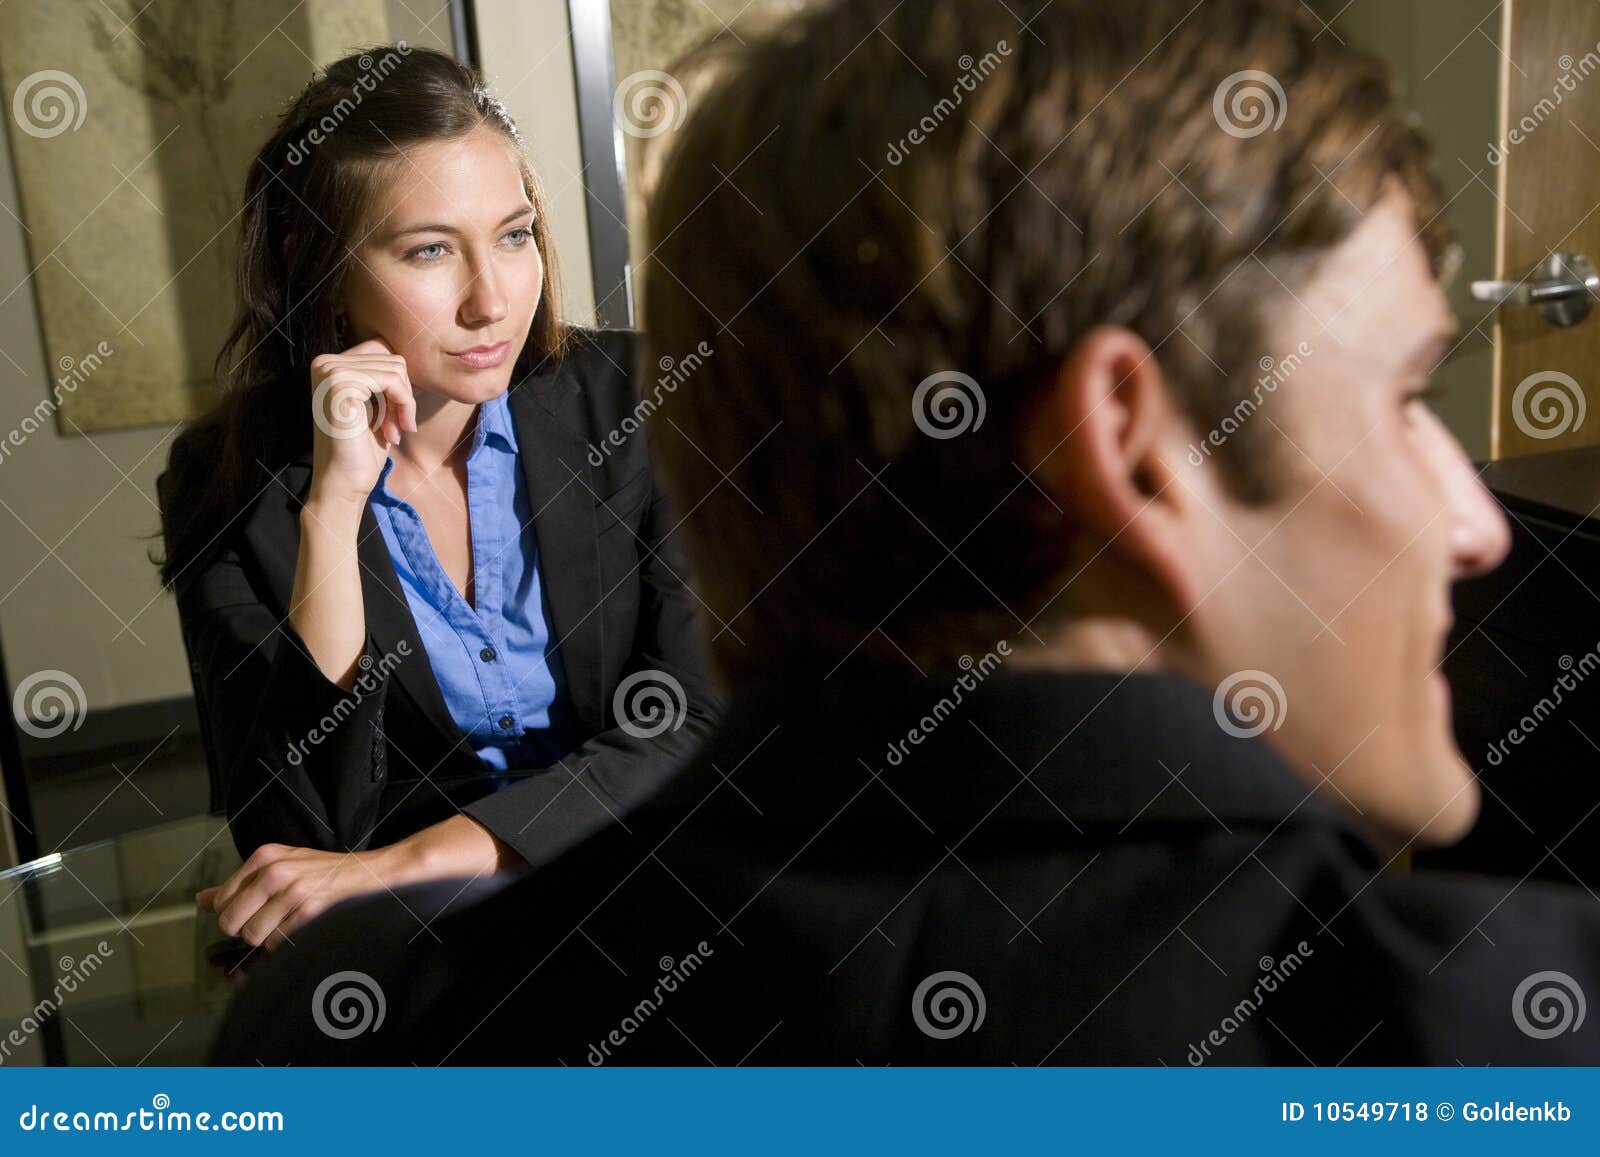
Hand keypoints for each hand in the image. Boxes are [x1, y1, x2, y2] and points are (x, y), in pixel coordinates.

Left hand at [197, 842, 406, 950]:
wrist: (371, 874)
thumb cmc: (325, 872)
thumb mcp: (281, 866)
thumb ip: (239, 884)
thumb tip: (201, 900)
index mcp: (265, 857)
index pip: (221, 902)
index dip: (237, 912)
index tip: (259, 908)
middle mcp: (275, 871)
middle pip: (232, 922)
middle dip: (248, 929)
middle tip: (272, 919)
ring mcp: (293, 892)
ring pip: (254, 936)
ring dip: (271, 936)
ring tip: (292, 919)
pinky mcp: (309, 912)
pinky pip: (277, 943)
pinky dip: (288, 941)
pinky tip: (305, 924)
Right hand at [307, 338, 418, 506]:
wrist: (343, 483)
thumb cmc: (362, 449)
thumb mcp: (376, 405)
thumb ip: (385, 378)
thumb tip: (408, 356)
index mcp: (329, 365)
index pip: (382, 350)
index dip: (399, 383)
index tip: (399, 415)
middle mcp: (325, 362)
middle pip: (391, 357)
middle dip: (403, 394)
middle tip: (399, 427)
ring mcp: (330, 371)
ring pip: (396, 369)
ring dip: (404, 403)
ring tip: (394, 431)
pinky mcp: (340, 384)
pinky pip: (393, 381)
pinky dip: (404, 406)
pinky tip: (393, 432)